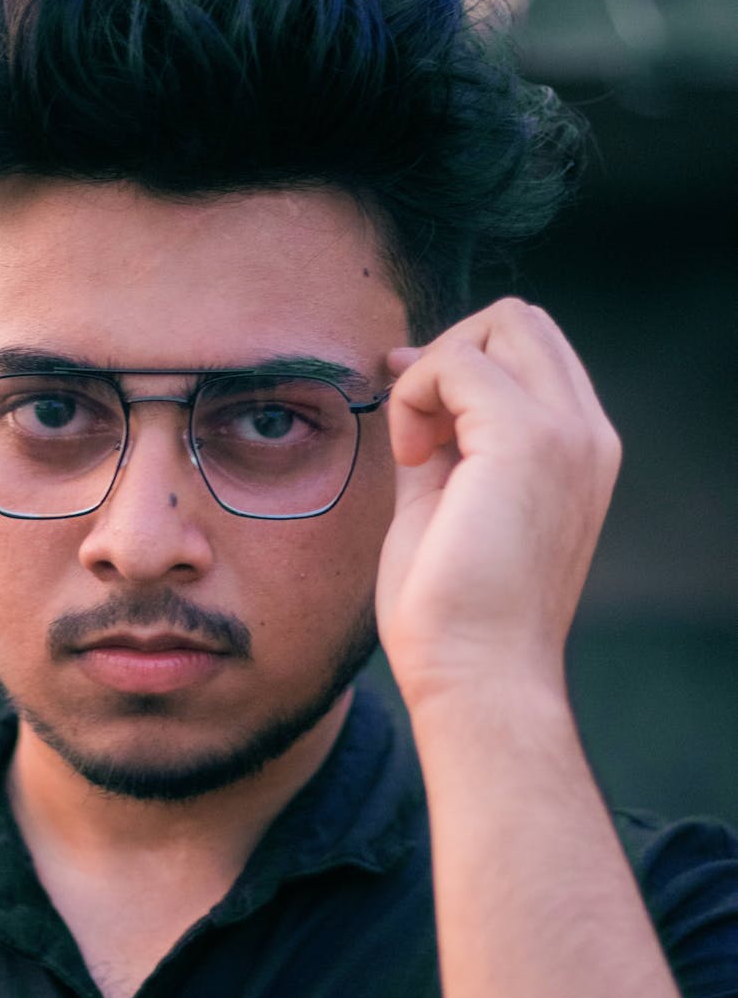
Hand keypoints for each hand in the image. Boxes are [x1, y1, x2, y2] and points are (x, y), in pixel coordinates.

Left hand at [375, 298, 621, 708]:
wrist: (478, 676)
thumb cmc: (459, 612)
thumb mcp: (449, 502)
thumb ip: (442, 442)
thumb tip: (413, 385)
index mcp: (579, 452)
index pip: (532, 356)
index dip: (463, 365)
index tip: (415, 417)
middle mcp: (587, 434)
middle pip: (522, 322)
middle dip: (452, 352)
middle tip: (416, 427)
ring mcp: (566, 433)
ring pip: (500, 323)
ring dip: (435, 371)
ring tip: (415, 450)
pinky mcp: (526, 439)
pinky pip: (459, 361)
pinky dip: (416, 394)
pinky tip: (410, 458)